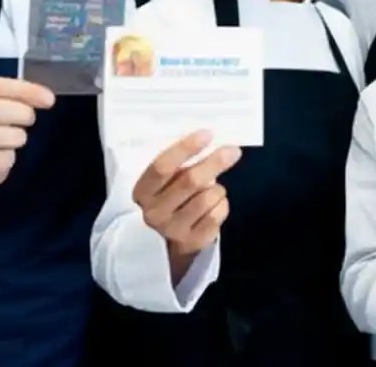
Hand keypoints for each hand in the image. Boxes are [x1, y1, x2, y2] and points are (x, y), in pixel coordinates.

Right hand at [134, 131, 241, 263]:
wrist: (168, 241)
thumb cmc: (171, 198)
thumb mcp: (166, 182)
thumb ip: (180, 164)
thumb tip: (210, 141)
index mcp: (143, 191)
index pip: (162, 167)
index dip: (185, 148)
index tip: (207, 134)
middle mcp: (154, 213)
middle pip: (190, 181)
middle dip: (214, 163)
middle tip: (233, 151)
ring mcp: (173, 230)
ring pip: (208, 197)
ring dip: (217, 189)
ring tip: (212, 189)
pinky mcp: (193, 242)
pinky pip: (217, 214)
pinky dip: (221, 204)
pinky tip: (214, 205)